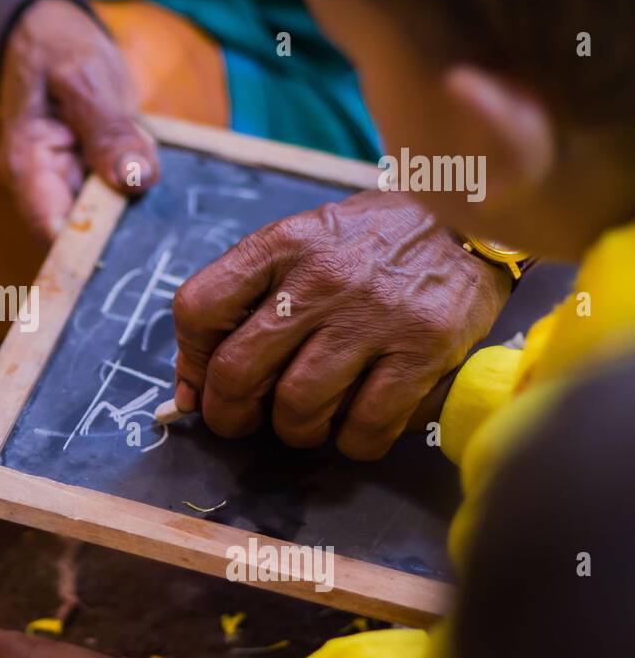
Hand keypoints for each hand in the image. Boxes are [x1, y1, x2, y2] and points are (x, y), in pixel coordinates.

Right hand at [0, 0, 157, 241]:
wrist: (48, 28)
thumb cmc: (57, 46)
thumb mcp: (84, 77)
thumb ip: (109, 129)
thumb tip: (137, 180)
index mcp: (27, 167)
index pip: (54, 234)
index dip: (90, 252)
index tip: (136, 252)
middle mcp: (41, 186)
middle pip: (79, 235)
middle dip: (120, 236)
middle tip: (166, 234)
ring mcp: (64, 182)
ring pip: (100, 220)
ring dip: (132, 216)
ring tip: (167, 212)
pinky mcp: (87, 175)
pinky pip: (112, 198)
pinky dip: (135, 195)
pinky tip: (162, 191)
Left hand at [170, 189, 511, 459]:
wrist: (466, 215)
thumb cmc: (366, 242)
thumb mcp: (298, 244)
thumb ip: (244, 301)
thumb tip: (192, 391)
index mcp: (280, 245)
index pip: (199, 308)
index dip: (191, 359)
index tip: (203, 381)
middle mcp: (321, 278)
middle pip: (238, 371)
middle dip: (230, 414)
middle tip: (245, 419)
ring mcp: (374, 315)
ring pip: (297, 407)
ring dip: (294, 430)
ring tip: (306, 419)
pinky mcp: (424, 350)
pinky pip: (364, 428)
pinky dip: (351, 442)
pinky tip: (356, 423)